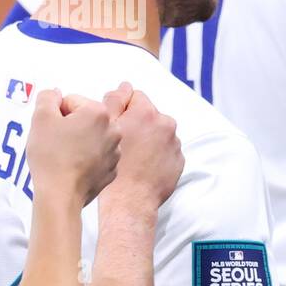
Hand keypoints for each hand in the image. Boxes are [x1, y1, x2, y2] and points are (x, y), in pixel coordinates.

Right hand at [27, 89, 120, 206]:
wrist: (61, 194)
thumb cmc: (52, 157)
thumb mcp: (41, 118)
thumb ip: (47, 98)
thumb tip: (54, 94)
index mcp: (99, 113)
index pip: (71, 101)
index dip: (56, 114)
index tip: (52, 128)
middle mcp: (114, 130)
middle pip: (85, 118)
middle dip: (70, 126)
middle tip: (57, 141)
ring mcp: (115, 151)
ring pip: (92, 137)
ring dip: (79, 141)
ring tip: (65, 155)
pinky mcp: (112, 169)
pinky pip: (96, 156)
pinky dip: (86, 158)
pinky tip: (74, 166)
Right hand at [100, 82, 183, 210]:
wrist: (130, 200)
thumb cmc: (113, 165)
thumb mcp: (106, 129)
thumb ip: (115, 101)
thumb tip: (125, 86)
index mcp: (147, 113)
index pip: (136, 97)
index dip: (123, 109)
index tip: (117, 125)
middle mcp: (166, 125)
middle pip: (149, 115)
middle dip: (138, 123)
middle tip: (124, 142)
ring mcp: (175, 143)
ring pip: (159, 133)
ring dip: (149, 139)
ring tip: (133, 156)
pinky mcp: (179, 160)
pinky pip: (167, 150)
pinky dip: (157, 154)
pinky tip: (143, 165)